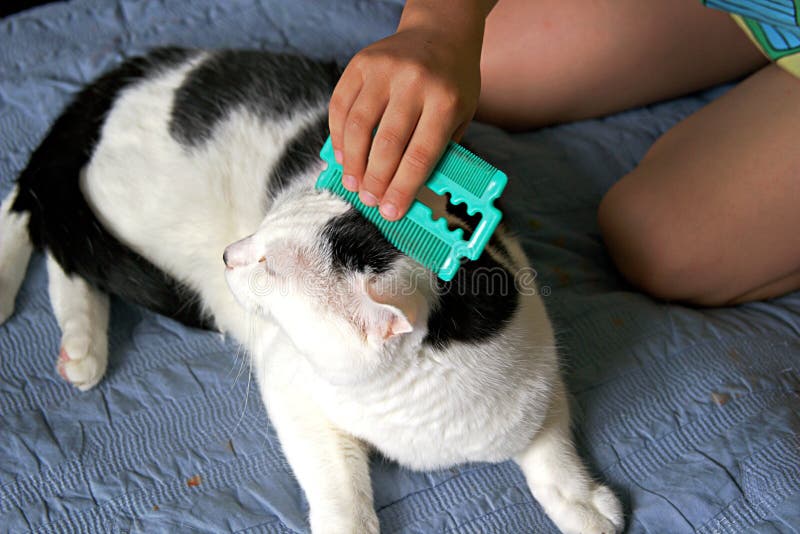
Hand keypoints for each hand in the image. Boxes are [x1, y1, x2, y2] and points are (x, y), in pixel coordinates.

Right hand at [328, 1, 490, 220]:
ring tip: (353, 184)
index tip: (391, 212)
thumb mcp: (461, 115)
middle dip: (375, 180)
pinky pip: (341, 106)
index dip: (403, 188)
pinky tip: (343, 156)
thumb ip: (439, 149)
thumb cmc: (453, 82)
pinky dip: (339, 136)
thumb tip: (409, 192)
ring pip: (358, 126)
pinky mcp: (360, 64)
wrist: (440, 32)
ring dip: (353, 163)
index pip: (420, 155)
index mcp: (445, 100)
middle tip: (369, 201)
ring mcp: (384, 70)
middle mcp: (413, 82)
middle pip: (387, 144)